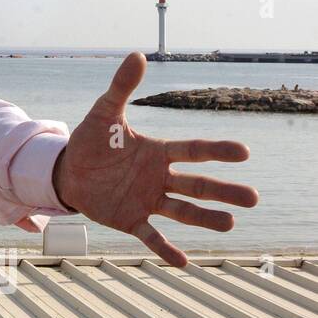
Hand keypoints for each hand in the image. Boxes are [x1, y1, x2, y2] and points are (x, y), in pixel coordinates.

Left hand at [51, 51, 258, 266]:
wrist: (66, 170)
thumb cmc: (90, 141)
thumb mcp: (103, 113)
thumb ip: (121, 87)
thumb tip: (137, 55)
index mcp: (158, 152)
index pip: (193, 151)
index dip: (216, 151)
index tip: (243, 152)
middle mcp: (159, 178)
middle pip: (197, 185)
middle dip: (224, 191)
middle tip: (252, 198)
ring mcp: (147, 200)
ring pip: (183, 211)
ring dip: (206, 218)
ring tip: (231, 223)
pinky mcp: (131, 219)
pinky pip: (152, 235)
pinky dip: (166, 249)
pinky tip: (184, 263)